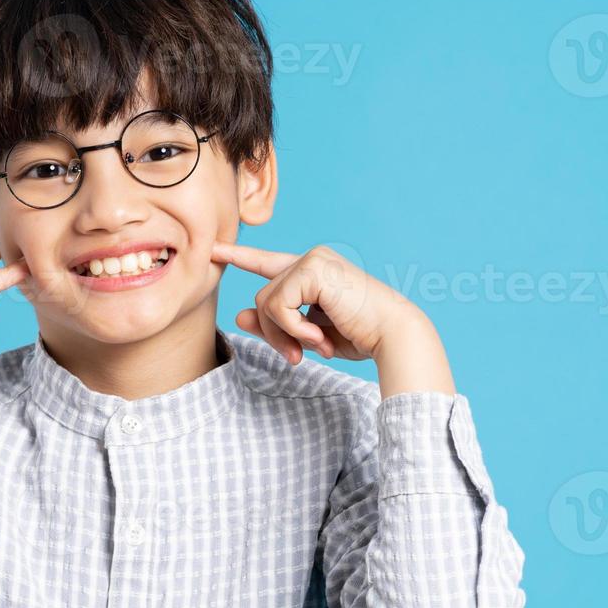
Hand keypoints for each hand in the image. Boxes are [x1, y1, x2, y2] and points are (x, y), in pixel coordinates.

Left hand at [210, 241, 453, 395]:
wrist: (393, 335)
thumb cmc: (360, 335)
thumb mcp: (308, 334)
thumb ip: (275, 323)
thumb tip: (239, 314)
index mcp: (313, 271)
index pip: (268, 263)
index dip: (240, 257)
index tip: (215, 250)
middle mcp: (311, 259)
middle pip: (262, 297)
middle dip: (274, 334)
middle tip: (298, 358)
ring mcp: (312, 259)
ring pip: (265, 302)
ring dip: (284, 335)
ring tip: (313, 347)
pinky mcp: (313, 268)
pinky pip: (278, 305)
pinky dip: (292, 328)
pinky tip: (317, 336)